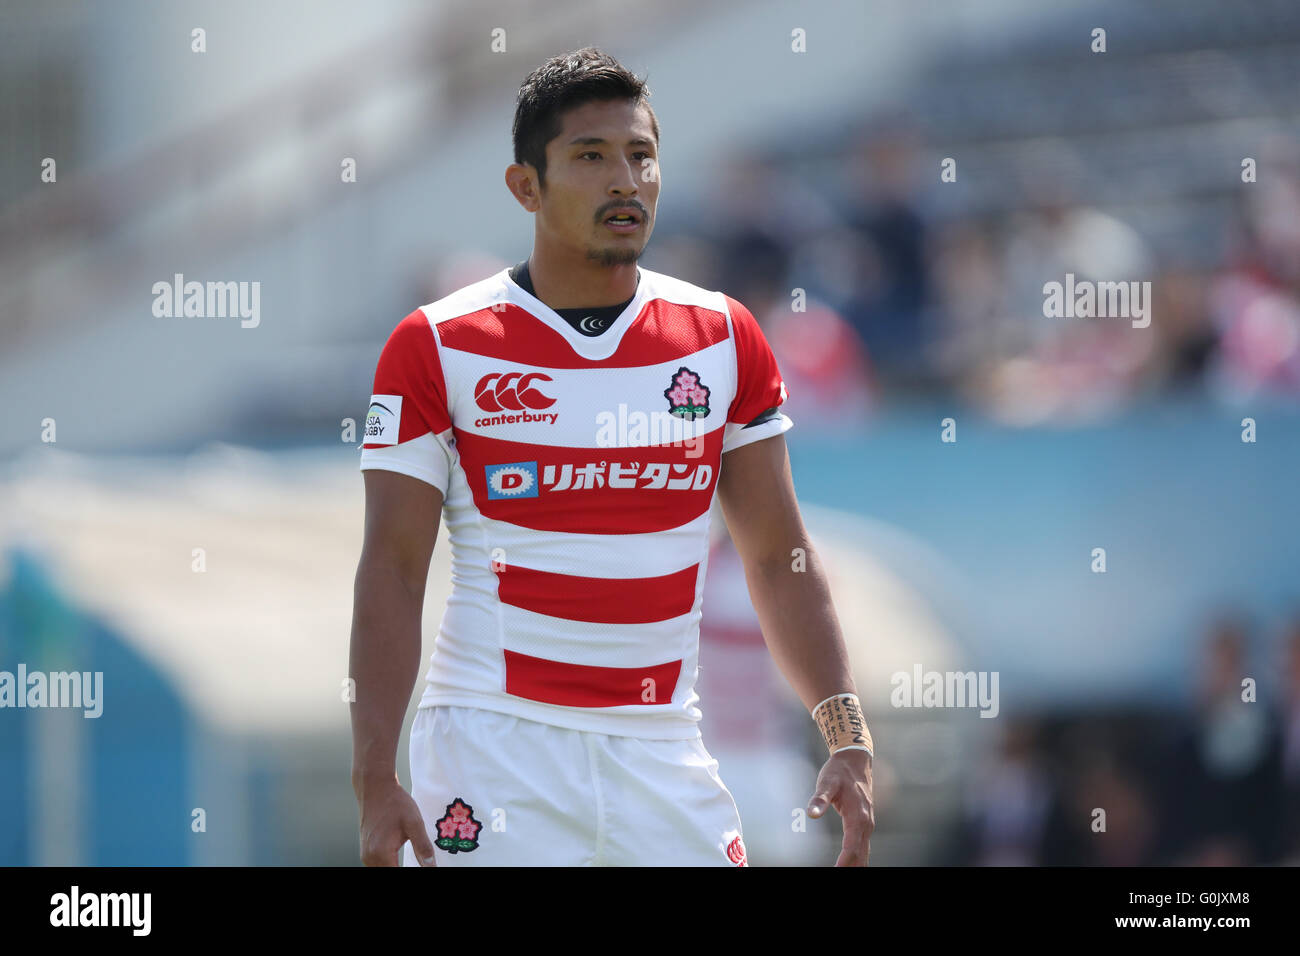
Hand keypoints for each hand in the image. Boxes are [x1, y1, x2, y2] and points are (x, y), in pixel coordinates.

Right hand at [355, 774, 436, 866]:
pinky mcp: (366, 850)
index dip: (414, 874)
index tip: (426, 867)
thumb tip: (432, 867)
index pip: (397, 875)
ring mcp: (366, 855)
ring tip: (416, 863)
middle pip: (389, 874)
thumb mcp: (414, 823)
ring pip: (383, 871)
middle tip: (425, 864)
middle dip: (405, 872)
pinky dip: (390, 865)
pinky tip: (400, 861)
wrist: (375, 788)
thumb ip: (423, 847)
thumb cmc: (395, 803)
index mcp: (381, 853)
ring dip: (396, 868)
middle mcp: (369, 858)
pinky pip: (378, 865)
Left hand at [806, 748, 873, 865]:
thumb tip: (811, 814)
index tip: (836, 870)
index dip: (845, 860)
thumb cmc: (838, 772)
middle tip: (837, 874)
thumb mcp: (826, 782)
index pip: (852, 845)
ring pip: (864, 851)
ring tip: (842, 872)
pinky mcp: (865, 823)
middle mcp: (866, 822)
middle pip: (860, 853)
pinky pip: (863, 845)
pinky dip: (858, 858)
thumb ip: (819, 799)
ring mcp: (867, 824)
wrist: (854, 761)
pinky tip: (852, 865)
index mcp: (857, 815)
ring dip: (856, 865)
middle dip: (850, 866)